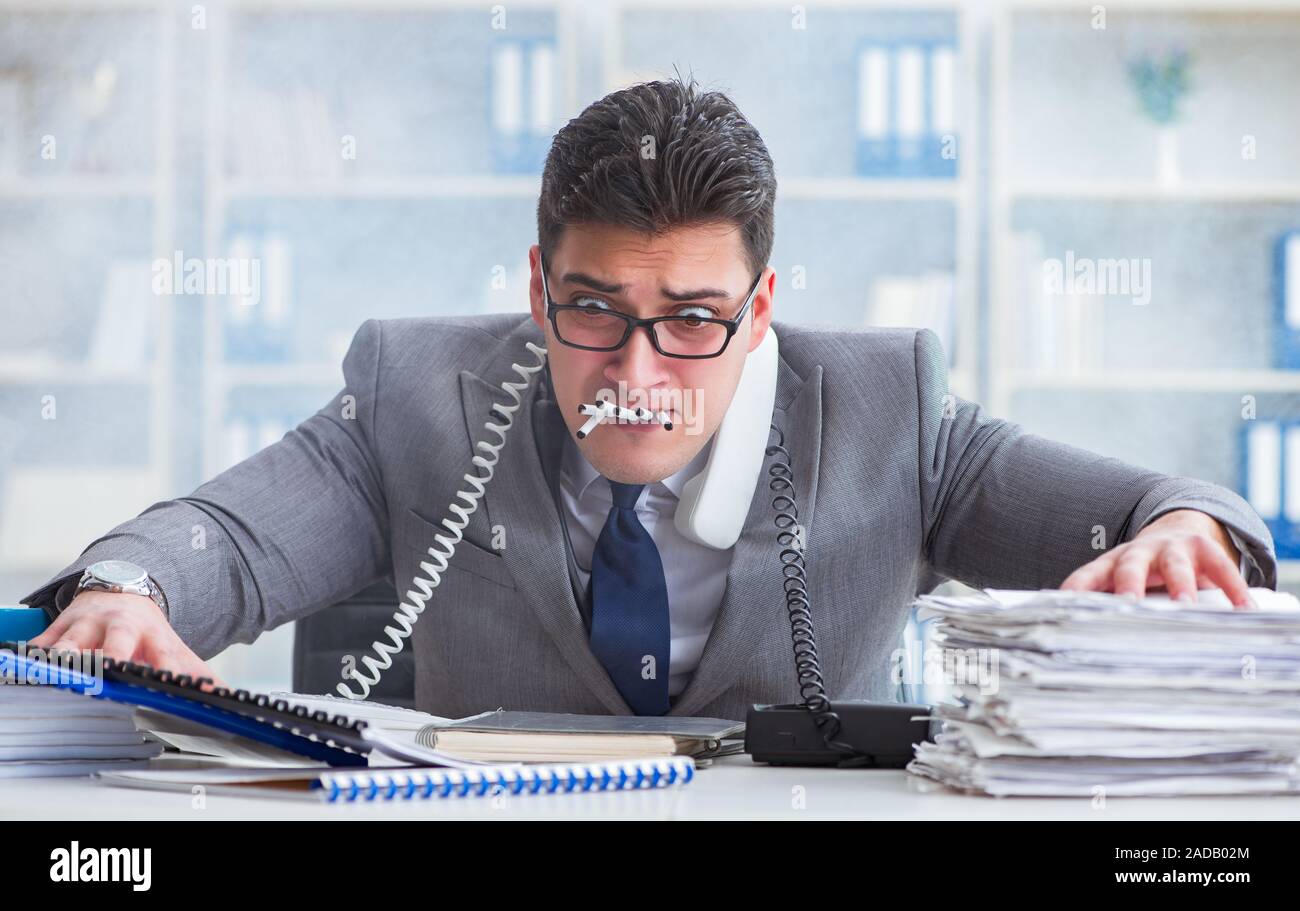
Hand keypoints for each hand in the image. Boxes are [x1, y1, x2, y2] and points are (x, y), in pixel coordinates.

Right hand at [29, 590, 227, 687]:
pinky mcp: (60, 626)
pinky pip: (43, 641)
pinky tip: (30, 665)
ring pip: (73, 641)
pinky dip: (36, 654)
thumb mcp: (174, 649)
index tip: (169, 687)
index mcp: (155, 637)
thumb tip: (226, 697)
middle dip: (112, 658)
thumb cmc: (148, 632)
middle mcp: (121, 628)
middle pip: (117, 643)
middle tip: (109, 674)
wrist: (122, 592)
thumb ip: (195, 673)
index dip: (169, 671)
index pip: (165, 656)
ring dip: (67, 657)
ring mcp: (89, 625)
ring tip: (62, 673)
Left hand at [1059, 509, 1251, 607]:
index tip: (1067, 608)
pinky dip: (1233, 589)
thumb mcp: (1122, 586)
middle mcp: (1137, 553)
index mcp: (1109, 566)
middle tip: (1128, 605)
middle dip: (1127, 585)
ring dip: (1180, 585)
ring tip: (1186, 606)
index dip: (1077, 590)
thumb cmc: (1143, 575)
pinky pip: (1221, 568)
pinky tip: (1243, 610)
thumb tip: (1095, 661)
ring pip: (1174, 566)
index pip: (1087, 577)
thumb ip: (1111, 611)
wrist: (1175, 534)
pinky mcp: (1204, 549)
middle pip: (1128, 567)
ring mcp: (1171, 548)